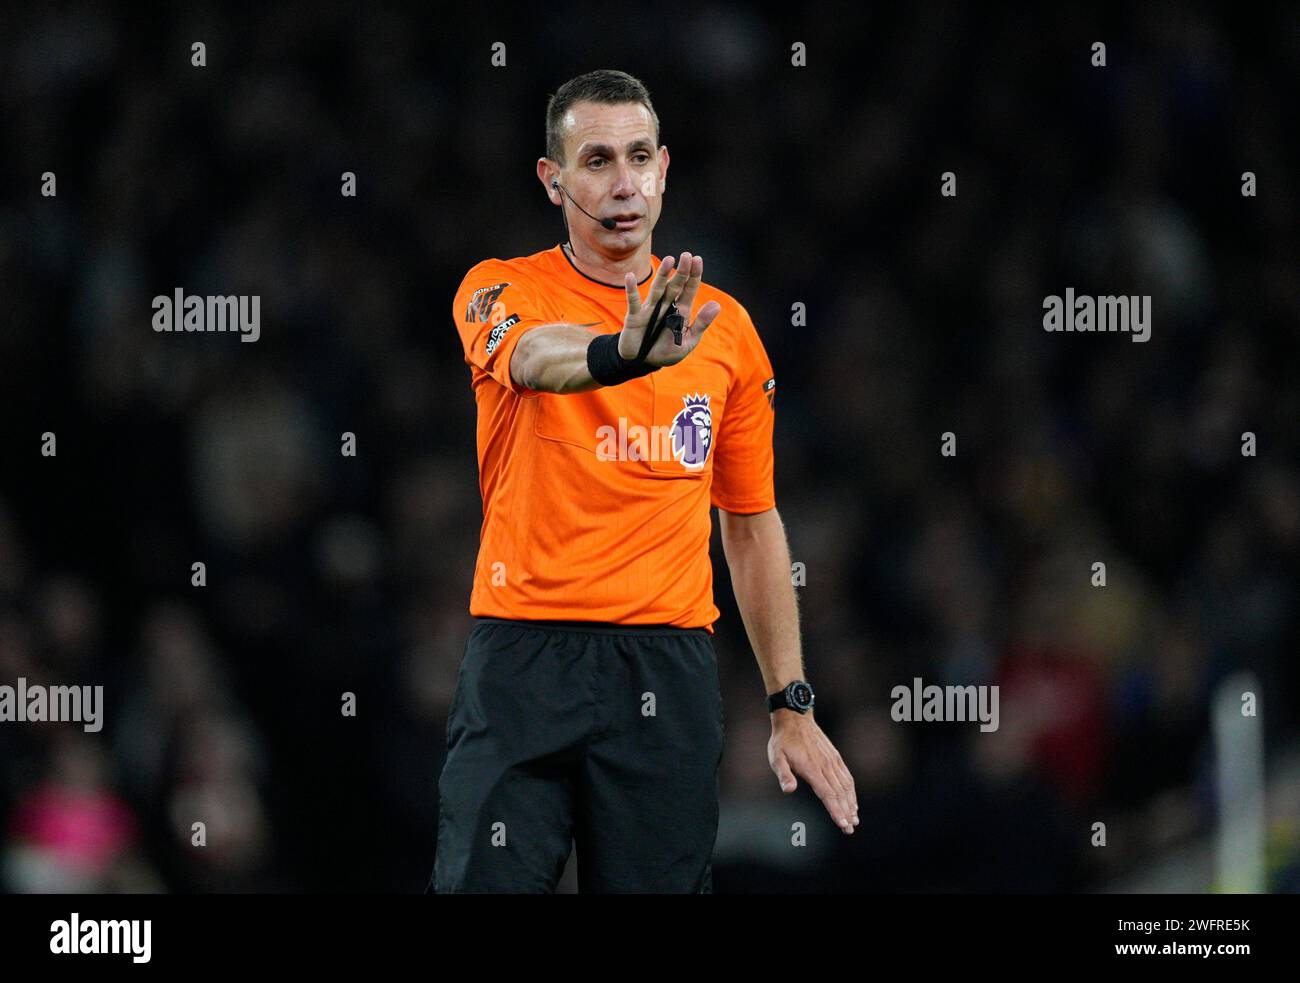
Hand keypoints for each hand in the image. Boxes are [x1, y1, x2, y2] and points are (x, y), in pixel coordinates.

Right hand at [619, 252, 720, 366]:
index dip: (694, 275)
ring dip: (662, 275)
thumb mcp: (688, 341)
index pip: (689, 289)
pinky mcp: (634, 316)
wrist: (643, 362)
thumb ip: (701, 324)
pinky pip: (633, 302)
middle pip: (675, 286)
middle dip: (682, 271)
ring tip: (669, 260)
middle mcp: (666, 305)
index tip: (697, 260)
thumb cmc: (666, 351)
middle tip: (687, 255)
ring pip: (657, 289)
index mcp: (681, 311)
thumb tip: (716, 305)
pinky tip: (630, 277)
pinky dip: (631, 290)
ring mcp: (650, 309)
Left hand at [768, 711, 859, 833]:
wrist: (795, 718)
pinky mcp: (835, 757)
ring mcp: (832, 761)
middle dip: (846, 812)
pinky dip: (852, 791)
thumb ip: (783, 774)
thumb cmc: (783, 741)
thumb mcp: (776, 757)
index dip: (835, 810)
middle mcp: (826, 766)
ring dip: (851, 803)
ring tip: (855, 819)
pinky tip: (853, 801)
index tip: (843, 824)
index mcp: (812, 769)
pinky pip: (847, 776)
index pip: (827, 794)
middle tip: (850, 829)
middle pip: (839, 793)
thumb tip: (789, 790)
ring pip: (846, 786)